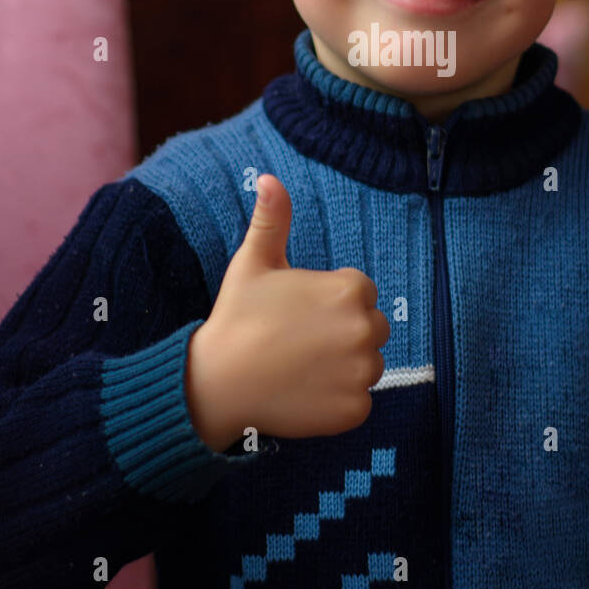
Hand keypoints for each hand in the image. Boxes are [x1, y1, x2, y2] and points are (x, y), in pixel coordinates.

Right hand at [185, 174, 389, 449]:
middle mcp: (366, 328)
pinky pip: (359, 403)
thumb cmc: (237, 317)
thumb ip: (272, 219)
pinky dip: (336, 403)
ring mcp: (363, 372)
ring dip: (342, 369)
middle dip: (342, 335)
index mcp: (351, 288)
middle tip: (297, 343)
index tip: (297, 315)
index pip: (361, 294)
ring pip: (367, 366)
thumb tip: (269, 178)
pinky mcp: (356, 410)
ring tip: (299, 368)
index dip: (328, 305)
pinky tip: (303, 393)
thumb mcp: (253, 262)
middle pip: (370, 329)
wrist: (217, 382)